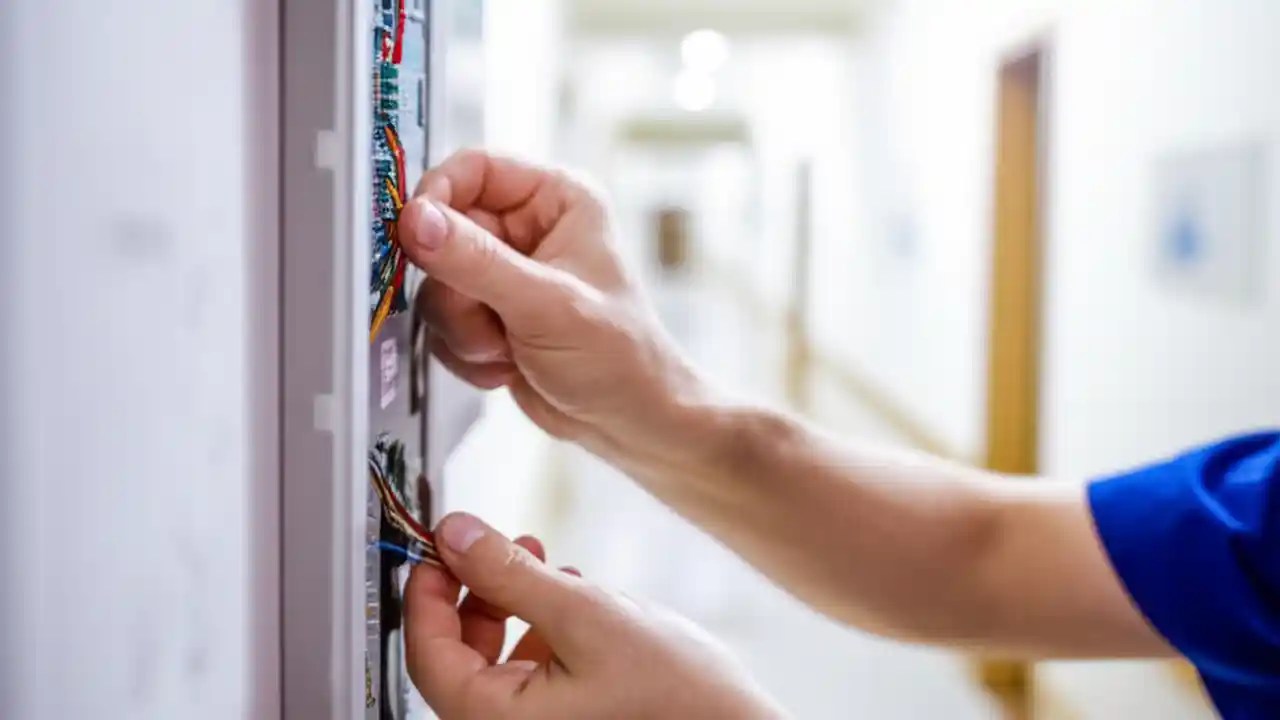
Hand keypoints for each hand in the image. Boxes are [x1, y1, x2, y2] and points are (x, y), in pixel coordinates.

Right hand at [398, 151, 714, 463]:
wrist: (629, 422)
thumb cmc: (618, 357)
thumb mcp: (545, 304)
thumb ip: (476, 261)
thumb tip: (417, 221)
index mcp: (557, 199)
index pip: (475, 167)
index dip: (438, 196)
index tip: (416, 234)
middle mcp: (527, 229)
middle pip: (443, 232)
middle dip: (458, 290)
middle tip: (487, 320)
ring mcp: (503, 274)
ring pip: (437, 284)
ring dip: (464, 327)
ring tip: (506, 348)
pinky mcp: (488, 315)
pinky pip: (442, 322)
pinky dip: (466, 351)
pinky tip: (506, 364)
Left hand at [403, 512, 783, 719]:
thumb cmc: (675, 697)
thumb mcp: (583, 614)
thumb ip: (509, 573)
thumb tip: (455, 537)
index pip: (427, 653)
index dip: (425, 591)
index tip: (434, 544)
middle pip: (456, 654)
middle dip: (470, 589)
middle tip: (481, 543)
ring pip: (492, 656)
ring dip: (506, 600)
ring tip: (533, 555)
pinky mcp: (564, 718)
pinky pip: (527, 669)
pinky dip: (536, 624)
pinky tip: (564, 590)